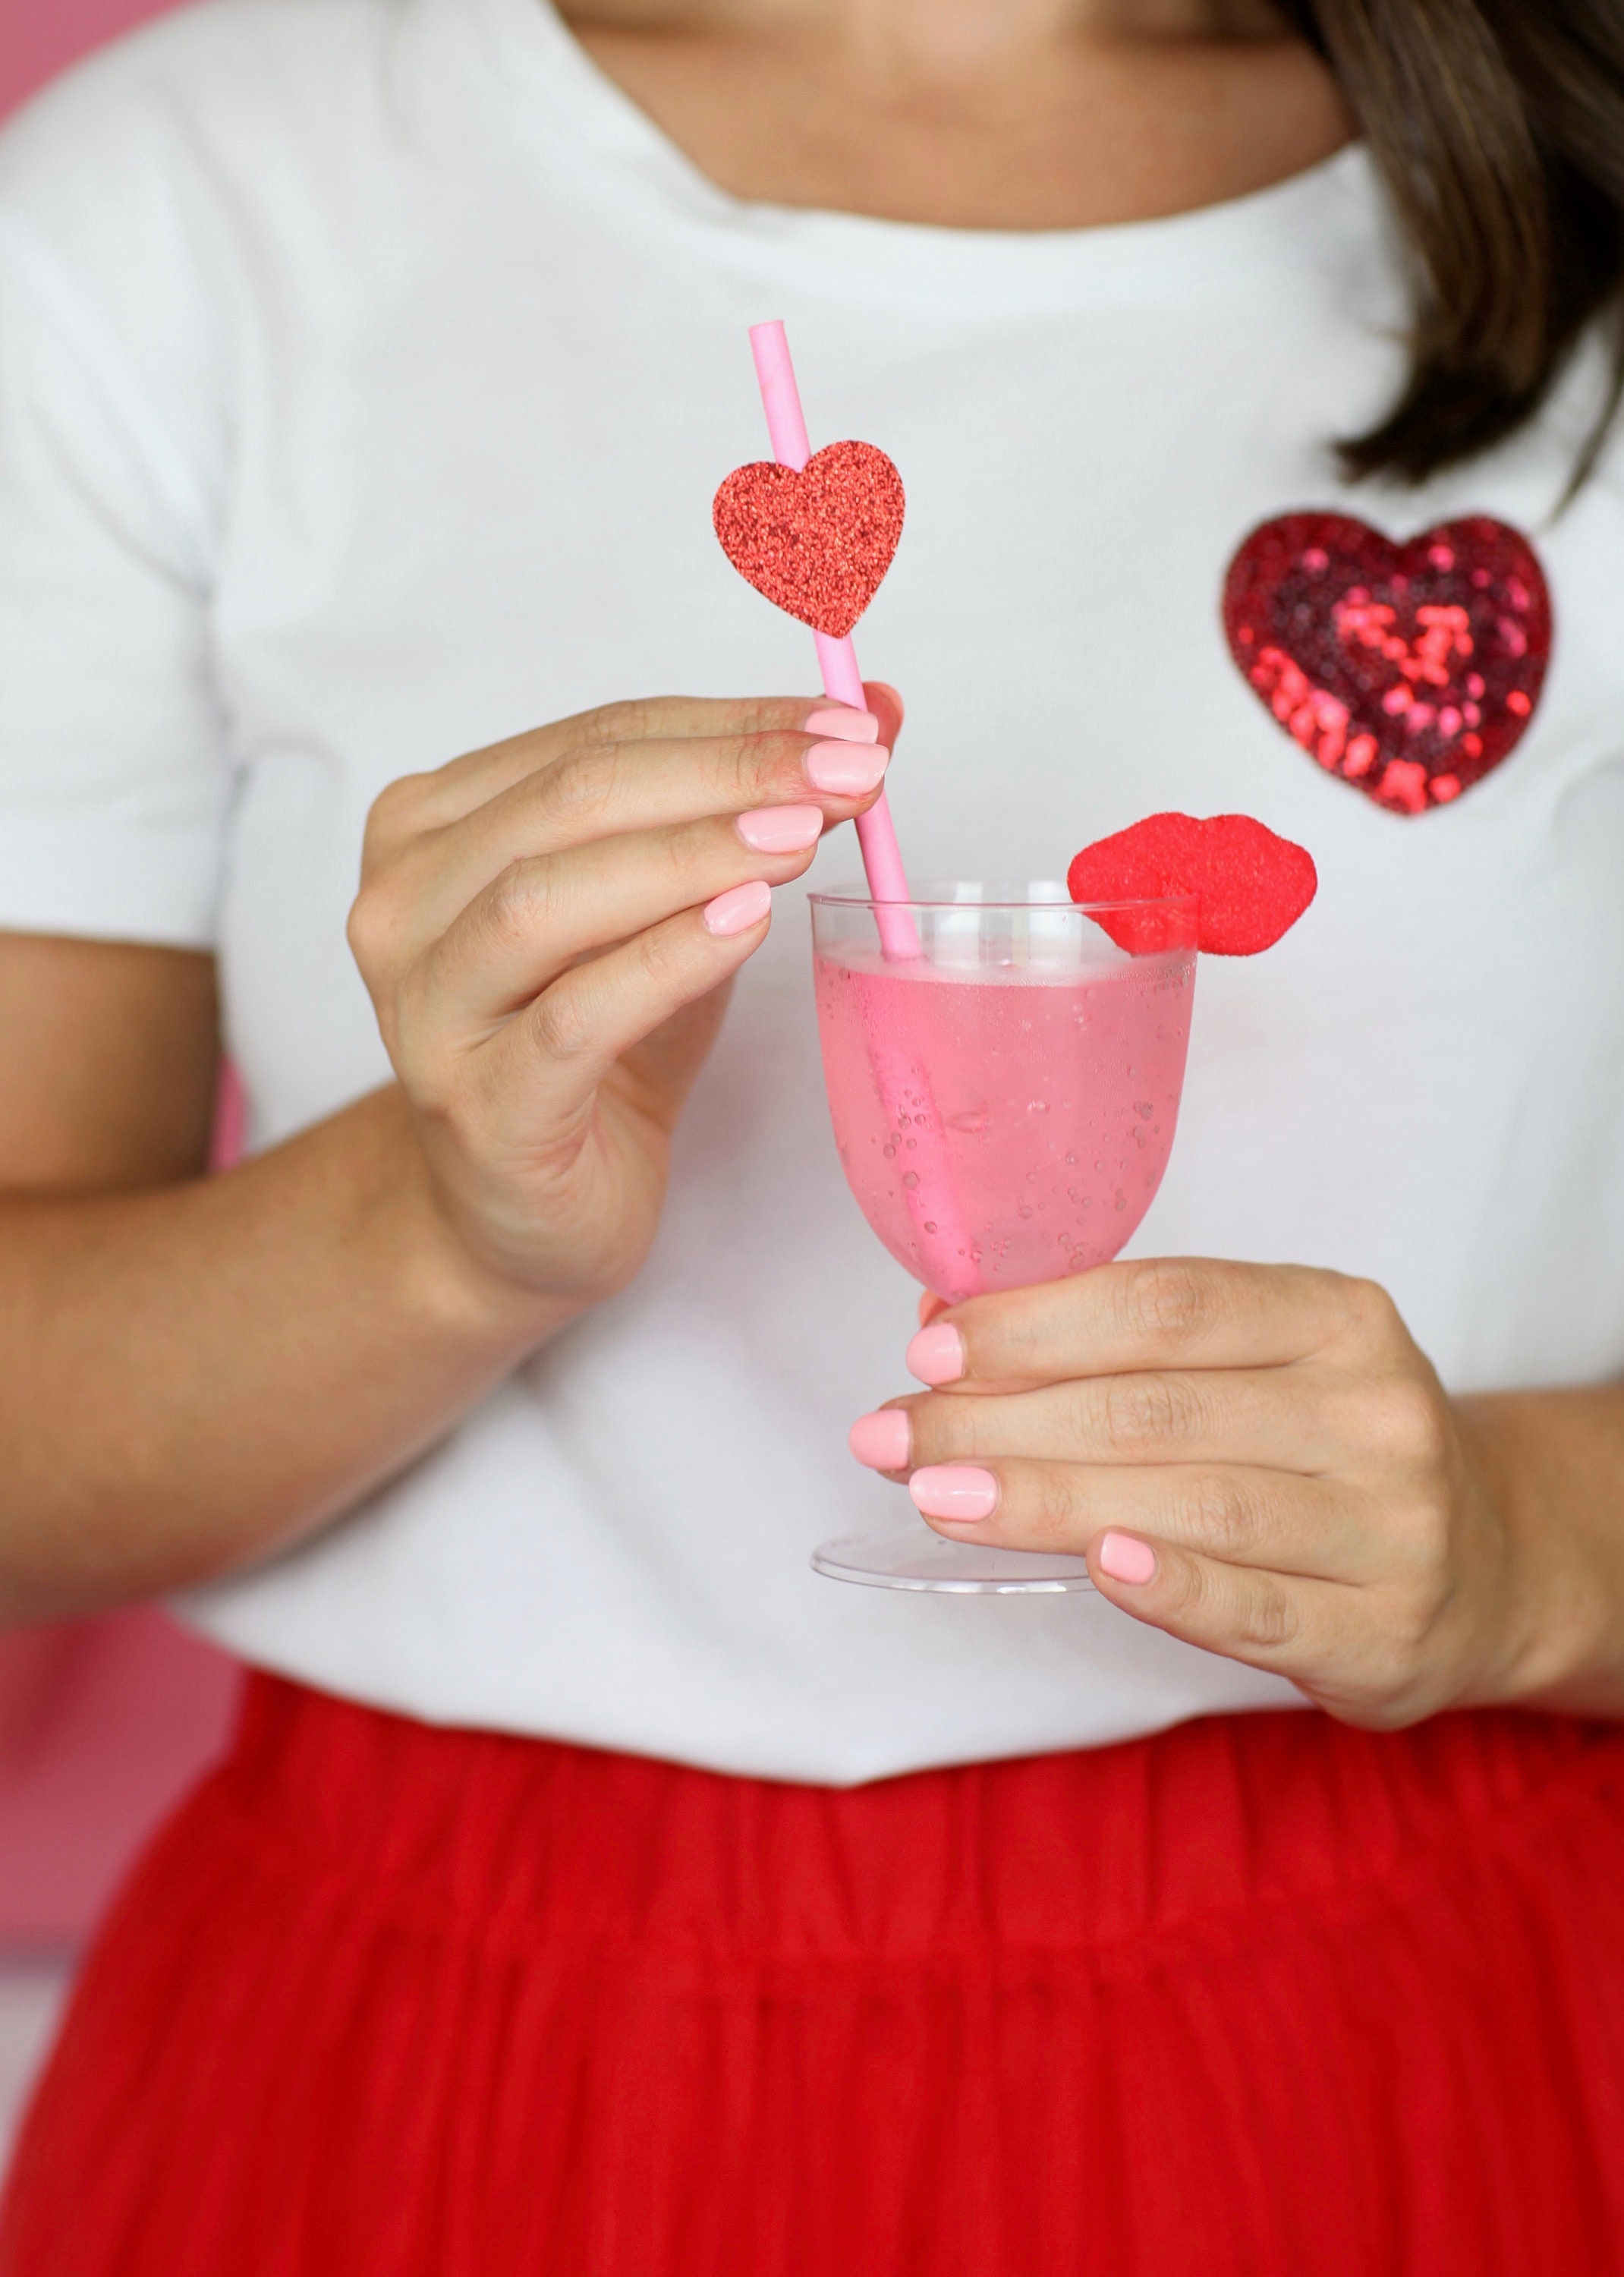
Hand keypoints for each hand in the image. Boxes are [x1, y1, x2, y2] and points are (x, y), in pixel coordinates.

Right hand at [350, 686, 899, 1308]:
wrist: (521, 1216)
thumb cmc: (589, 1050)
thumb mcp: (669, 912)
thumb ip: (745, 812)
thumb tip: (876, 714)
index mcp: (432, 827)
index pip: (594, 739)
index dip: (728, 724)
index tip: (850, 725)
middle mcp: (403, 905)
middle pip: (570, 801)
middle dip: (726, 775)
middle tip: (851, 769)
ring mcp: (425, 1009)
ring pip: (547, 897)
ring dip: (690, 855)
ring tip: (803, 835)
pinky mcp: (477, 1106)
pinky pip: (572, 1016)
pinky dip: (664, 960)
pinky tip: (746, 923)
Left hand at [850, 1258, 1581, 1728]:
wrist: (1486, 1566)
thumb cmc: (1319, 1451)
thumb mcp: (1252, 1367)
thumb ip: (1119, 1344)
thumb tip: (941, 1323)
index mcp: (1334, 1316)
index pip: (1167, 1305)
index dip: (1039, 1324)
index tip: (932, 1349)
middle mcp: (1373, 1410)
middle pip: (1158, 1407)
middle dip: (1007, 1419)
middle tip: (895, 1435)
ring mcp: (1391, 1525)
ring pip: (1194, 1503)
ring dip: (1047, 1499)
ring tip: (939, 1494)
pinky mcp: (1385, 1631)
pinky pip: (1261, 1607)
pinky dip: (1174, 1589)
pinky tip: (1096, 1567)